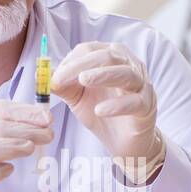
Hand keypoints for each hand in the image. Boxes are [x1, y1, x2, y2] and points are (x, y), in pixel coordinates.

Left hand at [49, 41, 164, 183]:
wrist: (125, 142)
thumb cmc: (103, 112)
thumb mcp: (78, 98)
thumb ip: (63, 86)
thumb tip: (43, 76)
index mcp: (112, 58)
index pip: (90, 49)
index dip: (70, 60)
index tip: (54, 78)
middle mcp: (130, 66)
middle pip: (108, 56)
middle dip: (82, 64)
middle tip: (61, 78)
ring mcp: (142, 86)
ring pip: (126, 73)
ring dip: (103, 74)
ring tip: (83, 80)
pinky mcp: (147, 107)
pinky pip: (135, 102)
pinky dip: (117, 105)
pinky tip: (100, 110)